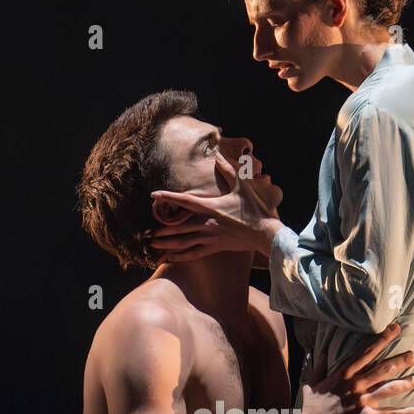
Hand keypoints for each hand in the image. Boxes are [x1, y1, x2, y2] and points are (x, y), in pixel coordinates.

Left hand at [150, 152, 282, 263]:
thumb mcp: (241, 186)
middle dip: (162, 230)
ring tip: (153, 244)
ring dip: (167, 244)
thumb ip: (228, 170)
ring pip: (183, 243)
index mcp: (211, 207)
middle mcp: (207, 223)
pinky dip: (180, 257)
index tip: (154, 195)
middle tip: (148, 232)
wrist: (265, 233)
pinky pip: (194, 254)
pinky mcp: (215, 247)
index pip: (185, 200)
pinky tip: (170, 258)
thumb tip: (218, 155)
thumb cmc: (254, 209)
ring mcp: (210, 237)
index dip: (168, 197)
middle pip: (178, 227)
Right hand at [298, 323, 413, 413]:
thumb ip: (319, 366)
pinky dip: (408, 413)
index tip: (397, 328)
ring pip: (391, 389)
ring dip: (409, 382)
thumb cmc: (310, 408)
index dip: (383, 339)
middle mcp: (355, 385)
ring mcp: (362, 401)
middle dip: (404, 360)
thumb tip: (319, 352)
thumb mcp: (311, 383)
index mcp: (344, 374)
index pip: (367, 352)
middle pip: (385, 368)